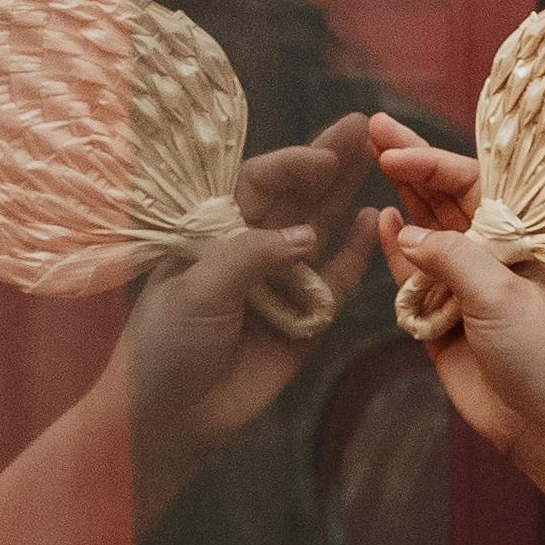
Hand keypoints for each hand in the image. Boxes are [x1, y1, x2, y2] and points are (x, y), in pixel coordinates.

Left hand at [118, 112, 379, 452]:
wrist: (171, 418)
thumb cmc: (165, 346)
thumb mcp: (197, 290)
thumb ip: (250, 256)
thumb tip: (306, 235)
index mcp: (211, 231)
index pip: (256, 183)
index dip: (290, 165)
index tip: (322, 156)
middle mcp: (249, 248)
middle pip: (295, 195)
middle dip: (328, 161)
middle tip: (364, 126)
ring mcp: (280, 281)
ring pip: (319, 228)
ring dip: (345, 194)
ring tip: (379, 158)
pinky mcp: (305, 318)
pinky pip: (334, 279)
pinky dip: (353, 253)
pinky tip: (371, 219)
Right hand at [364, 119, 544, 466]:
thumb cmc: (543, 354)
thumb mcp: (500, 295)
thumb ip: (450, 257)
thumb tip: (403, 229)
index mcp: (520, 237)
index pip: (473, 183)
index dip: (431, 163)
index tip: (392, 151)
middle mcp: (491, 253)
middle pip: (445, 197)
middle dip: (410, 164)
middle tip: (372, 128)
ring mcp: (464, 285)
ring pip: (426, 231)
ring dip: (401, 198)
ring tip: (370, 160)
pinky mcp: (441, 320)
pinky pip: (413, 277)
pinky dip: (396, 252)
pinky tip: (382, 221)